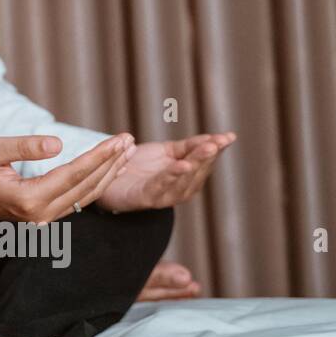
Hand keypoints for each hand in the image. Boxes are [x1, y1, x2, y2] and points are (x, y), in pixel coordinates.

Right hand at [0, 133, 136, 222]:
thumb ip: (23, 147)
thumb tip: (57, 143)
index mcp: (28, 199)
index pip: (74, 174)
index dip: (99, 156)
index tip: (119, 140)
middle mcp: (40, 215)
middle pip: (86, 187)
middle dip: (110, 163)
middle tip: (129, 141)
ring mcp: (43, 219)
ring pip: (86, 196)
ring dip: (108, 173)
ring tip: (126, 153)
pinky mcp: (44, 215)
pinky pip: (78, 199)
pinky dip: (96, 183)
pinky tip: (109, 169)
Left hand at [96, 132, 235, 212]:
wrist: (108, 174)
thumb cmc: (140, 165)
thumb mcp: (167, 151)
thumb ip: (189, 146)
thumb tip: (219, 138)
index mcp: (186, 177)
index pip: (204, 162)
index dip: (215, 149)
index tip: (227, 137)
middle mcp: (179, 190)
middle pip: (195, 172)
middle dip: (206, 157)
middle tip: (215, 143)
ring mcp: (163, 196)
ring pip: (182, 182)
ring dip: (193, 166)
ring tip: (204, 152)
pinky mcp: (145, 199)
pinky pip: (159, 188)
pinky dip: (171, 177)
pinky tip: (181, 165)